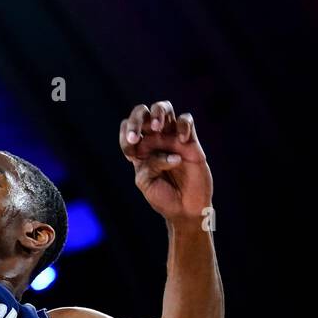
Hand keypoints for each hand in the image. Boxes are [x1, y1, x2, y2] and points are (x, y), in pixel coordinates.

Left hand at [120, 101, 212, 224]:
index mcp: (139, 147)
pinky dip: (183, 125)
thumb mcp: (146, 182)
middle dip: (137, 119)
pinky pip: (186, 120)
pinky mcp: (191, 142)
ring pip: (164, 108)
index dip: (126, 134)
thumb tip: (167, 154)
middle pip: (142, 112)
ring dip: (158, 113)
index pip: (127, 127)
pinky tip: (182, 140)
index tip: (131, 154)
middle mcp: (154, 139)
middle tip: (137, 137)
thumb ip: (148, 165)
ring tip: (156, 128)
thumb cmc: (163, 197)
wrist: (184, 210)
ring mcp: (172, 138)